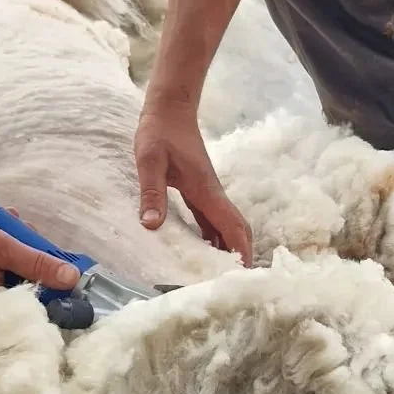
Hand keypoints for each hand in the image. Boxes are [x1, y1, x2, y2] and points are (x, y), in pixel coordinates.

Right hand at [0, 196, 80, 289]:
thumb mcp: (0, 245)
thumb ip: (35, 262)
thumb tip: (71, 280)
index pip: (32, 292)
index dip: (43, 268)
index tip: (43, 249)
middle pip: (16, 275)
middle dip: (22, 248)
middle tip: (19, 225)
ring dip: (6, 241)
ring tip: (5, 218)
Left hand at [135, 102, 251, 262]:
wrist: (169, 109)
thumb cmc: (160, 132)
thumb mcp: (150, 160)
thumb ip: (152, 191)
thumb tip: (152, 226)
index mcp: (206, 191)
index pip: (232, 226)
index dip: (241, 251)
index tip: (244, 276)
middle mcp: (212, 195)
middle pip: (236, 229)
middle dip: (240, 255)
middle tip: (236, 284)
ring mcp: (207, 193)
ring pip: (225, 226)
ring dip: (227, 248)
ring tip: (218, 276)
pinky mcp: (199, 191)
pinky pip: (211, 220)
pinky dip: (213, 237)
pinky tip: (203, 251)